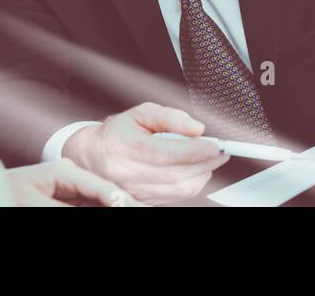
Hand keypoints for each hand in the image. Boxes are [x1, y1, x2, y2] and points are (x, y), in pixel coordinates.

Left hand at [7, 159, 142, 206]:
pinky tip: (119, 209)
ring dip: (118, 206)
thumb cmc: (3, 192)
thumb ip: (64, 209)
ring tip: (143, 207)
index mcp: (64, 171)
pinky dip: (105, 207)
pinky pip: (92, 205)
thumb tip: (103, 206)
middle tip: (150, 209)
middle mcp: (71, 178)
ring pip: (102, 203)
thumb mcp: (33, 202)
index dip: (124, 202)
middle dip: (126, 204)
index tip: (141, 208)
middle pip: (107, 195)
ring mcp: (71, 191)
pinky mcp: (68, 201)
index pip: (103, 188)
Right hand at [63, 102, 229, 204]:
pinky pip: (175, 197)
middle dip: (204, 163)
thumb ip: (170, 117)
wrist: (92, 156)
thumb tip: (197, 129)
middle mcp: (127, 173)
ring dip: (201, 174)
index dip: (194, 151)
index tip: (215, 145)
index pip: (164, 153)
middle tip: (221, 151)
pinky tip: (195, 170)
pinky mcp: (142, 201)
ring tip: (210, 159)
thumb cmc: (118, 132)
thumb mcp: (141, 113)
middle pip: (175, 174)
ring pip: (178, 189)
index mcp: (125, 146)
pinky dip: (191, 184)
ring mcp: (134, 191)